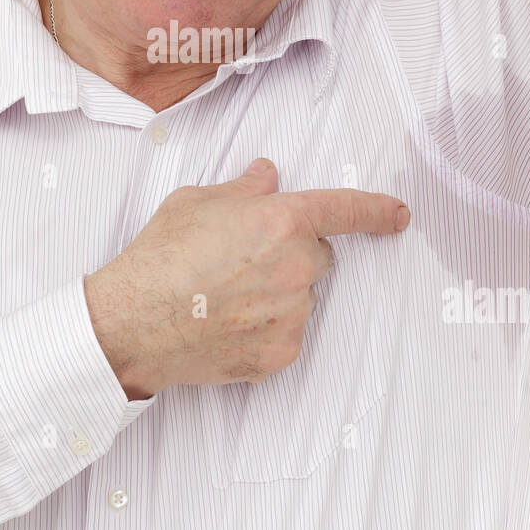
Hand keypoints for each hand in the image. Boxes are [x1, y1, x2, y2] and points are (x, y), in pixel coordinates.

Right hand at [83, 158, 408, 398]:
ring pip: (302, 298)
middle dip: (291, 254)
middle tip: (241, 261)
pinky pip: (287, 333)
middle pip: (319, 257)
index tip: (397, 215)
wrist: (132, 321)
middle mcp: (296, 268)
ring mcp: (292, 314)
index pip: (344, 210)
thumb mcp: (196, 202)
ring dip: (277, 294)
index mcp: (281, 221)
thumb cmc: (159, 257)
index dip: (375, 211)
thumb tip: (266, 176)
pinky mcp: (280, 352)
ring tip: (224, 296)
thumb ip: (243, 190)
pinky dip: (265, 329)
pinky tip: (225, 323)